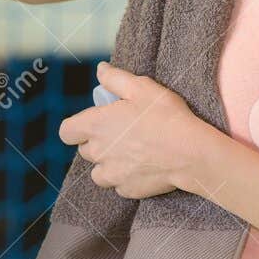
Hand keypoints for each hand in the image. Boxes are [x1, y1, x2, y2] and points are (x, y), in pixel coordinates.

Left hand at [57, 61, 209, 199]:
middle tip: (121, 133)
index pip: (66, 131)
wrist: (191, 153)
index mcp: (96, 126)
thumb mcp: (141, 87)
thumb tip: (100, 69)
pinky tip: (143, 167)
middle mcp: (98, 152)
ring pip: (98, 171)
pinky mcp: (127, 189)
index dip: (75, 127)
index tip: (93, 122)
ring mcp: (112, 174)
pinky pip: (118, 185)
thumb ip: (115, 78)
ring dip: (108, 163)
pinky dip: (126, 177)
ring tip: (131, 152)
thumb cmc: (166, 116)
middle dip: (97, 142)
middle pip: (85, 150)